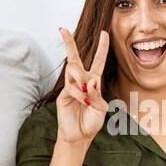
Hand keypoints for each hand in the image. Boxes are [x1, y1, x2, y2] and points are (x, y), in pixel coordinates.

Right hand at [56, 27, 109, 142]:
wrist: (80, 136)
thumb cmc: (92, 122)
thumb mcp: (101, 108)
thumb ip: (97, 94)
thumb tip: (91, 81)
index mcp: (94, 81)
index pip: (98, 60)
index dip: (102, 47)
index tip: (104, 33)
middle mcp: (81, 81)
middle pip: (74, 58)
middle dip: (68, 43)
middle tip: (62, 29)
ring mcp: (71, 88)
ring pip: (73, 70)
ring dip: (81, 78)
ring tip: (87, 93)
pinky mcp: (63, 96)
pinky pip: (71, 88)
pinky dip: (80, 94)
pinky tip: (84, 102)